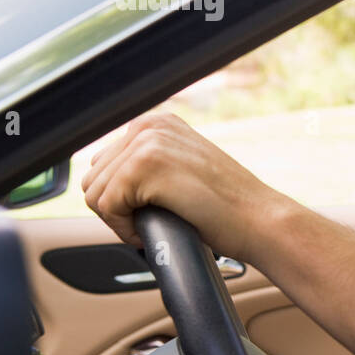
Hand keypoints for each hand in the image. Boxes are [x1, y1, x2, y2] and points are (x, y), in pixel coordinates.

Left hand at [81, 111, 284, 260]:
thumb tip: (107, 182)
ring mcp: (146, 143)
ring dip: (120, 220)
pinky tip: (152, 231)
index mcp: (157, 123)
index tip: (152, 210)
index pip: (104, 164)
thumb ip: (150, 163)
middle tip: (152, 222)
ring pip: (96, 193)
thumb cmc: (229, 206)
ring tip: (155, 226)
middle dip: (117, 209)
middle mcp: (148, 126)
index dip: (122, 198)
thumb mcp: (184, 168)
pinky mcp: (143, 167)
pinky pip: (106, 207)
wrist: (259, 220)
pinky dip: (124, 229)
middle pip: (94, 178)